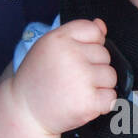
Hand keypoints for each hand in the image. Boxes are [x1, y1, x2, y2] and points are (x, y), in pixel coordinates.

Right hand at [11, 18, 117, 137]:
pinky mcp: (88, 101)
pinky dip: (102, 103)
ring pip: (111, 76)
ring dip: (100, 86)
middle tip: (73, 79)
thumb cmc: (38, 80)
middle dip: (94, 67)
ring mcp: (81, 78)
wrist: (25, 112)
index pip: (94, 30)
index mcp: (59, 39)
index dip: (92, 44)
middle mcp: (71, 55)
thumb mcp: (49, 49)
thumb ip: (76, 35)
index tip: (79, 57)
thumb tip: (101, 25)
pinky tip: (84, 103)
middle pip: (105, 54)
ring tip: (78, 91)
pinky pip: (111, 97)